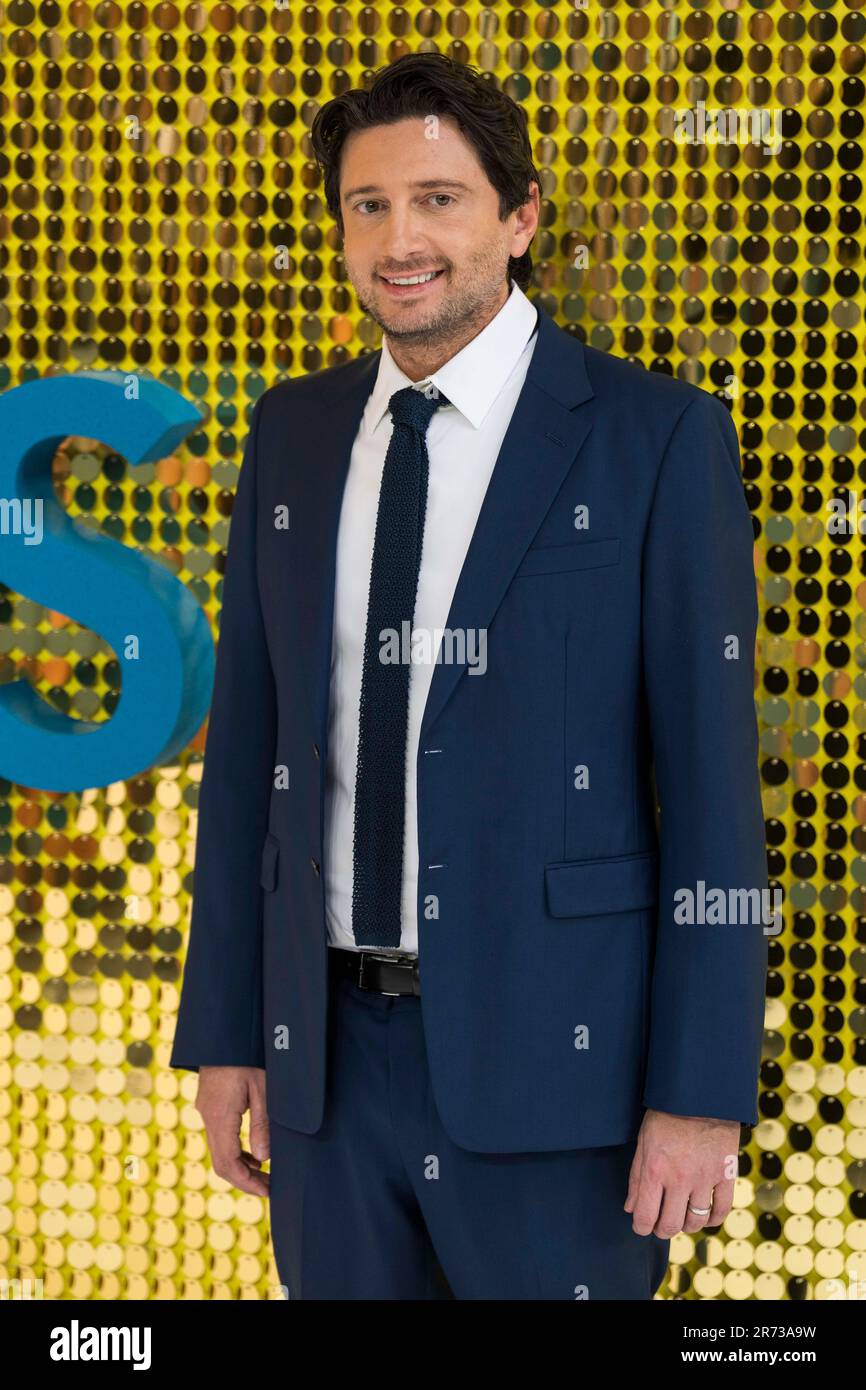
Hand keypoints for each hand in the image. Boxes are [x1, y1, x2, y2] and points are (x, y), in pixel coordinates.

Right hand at [195, 1066, 269, 1196]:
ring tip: (264, 1173)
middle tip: (269, 1188)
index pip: (228, 1164)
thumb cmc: (248, 1055)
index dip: (247, 1183)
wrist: (224, 1030)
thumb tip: (263, 1160)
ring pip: (219, 1149)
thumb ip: (261, 1125)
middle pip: (221, 1162)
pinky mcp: (209, 1102)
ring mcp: (206, 1109)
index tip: (268, 1193)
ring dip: (240, 1165)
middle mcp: (207, 1116)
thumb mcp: (262, 1088)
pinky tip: (253, 1151)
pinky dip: (235, 1148)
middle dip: (244, 1179)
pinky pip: (219, 1135)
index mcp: (219, 1117)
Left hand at [624, 1108, 739, 1237]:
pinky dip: (712, 1219)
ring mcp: (705, 1178)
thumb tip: (630, 1208)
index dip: (641, 1227)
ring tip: (681, 1217)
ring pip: (695, 1221)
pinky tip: (704, 1215)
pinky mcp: (726, 1175)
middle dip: (662, 1230)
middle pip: (670, 1225)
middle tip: (661, 1225)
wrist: (701, 1095)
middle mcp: (679, 1179)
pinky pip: (721, 1210)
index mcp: (655, 1170)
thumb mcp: (643, 1141)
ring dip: (686, 1225)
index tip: (641, 1226)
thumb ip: (636, 1178)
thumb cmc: (666, 1115)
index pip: (645, 1216)